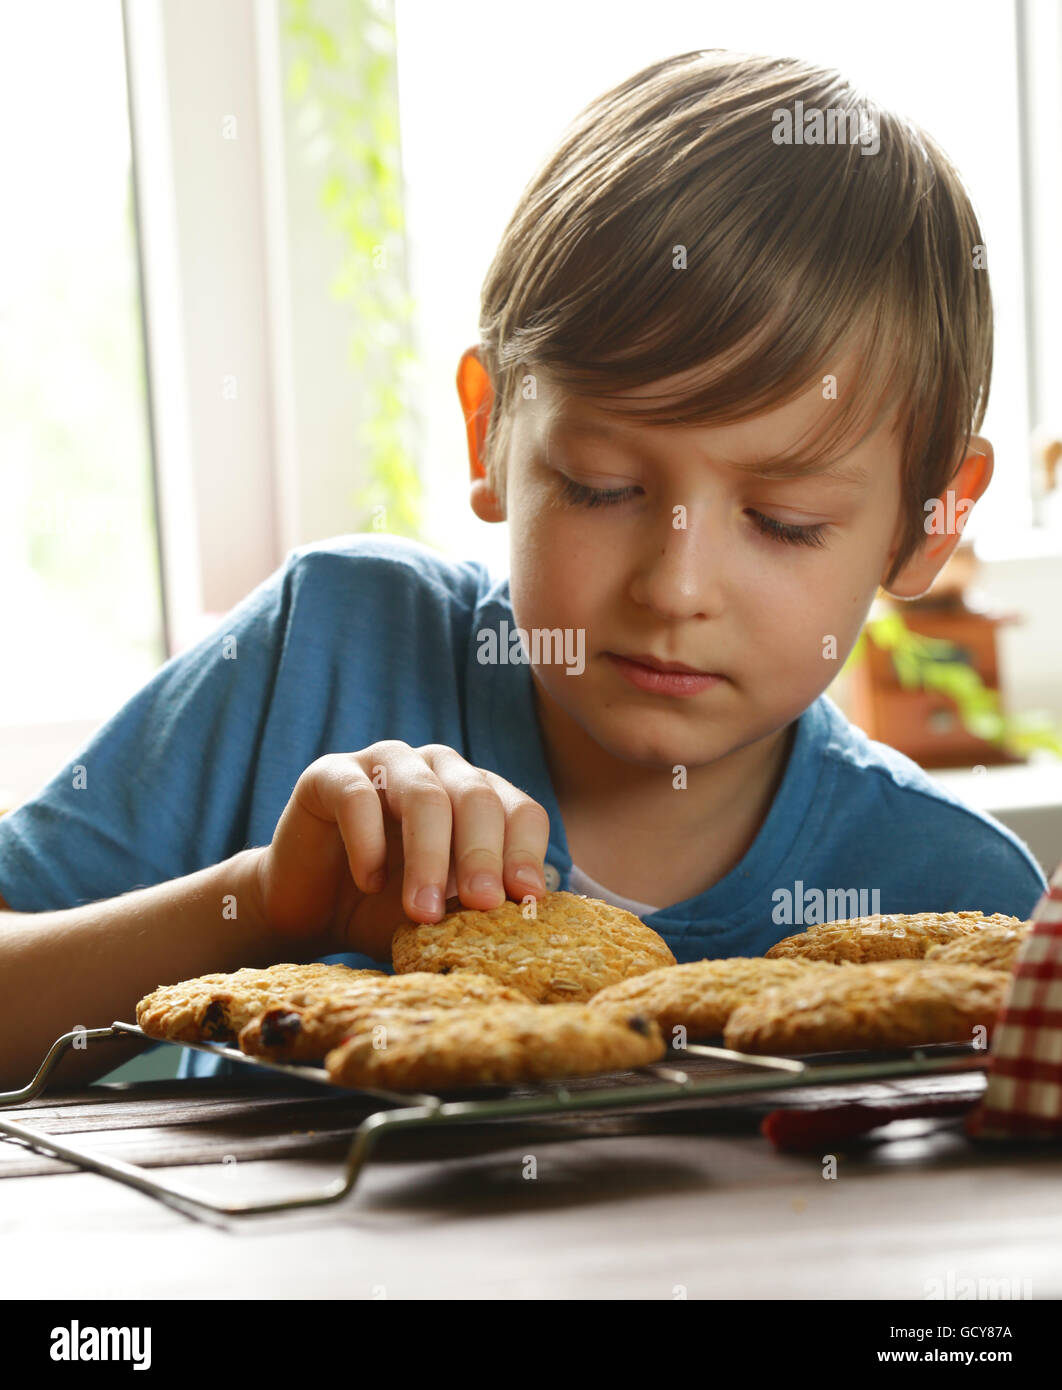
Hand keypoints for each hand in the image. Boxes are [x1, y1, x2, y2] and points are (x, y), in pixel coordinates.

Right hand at [251, 741, 551, 961]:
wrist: (309, 910)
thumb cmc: (385, 909)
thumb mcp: (442, 916)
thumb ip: (475, 911)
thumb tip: (524, 920)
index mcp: (476, 796)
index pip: (519, 811)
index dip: (526, 853)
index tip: (526, 899)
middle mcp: (438, 769)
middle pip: (476, 797)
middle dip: (482, 856)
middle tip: (482, 905)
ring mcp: (385, 763)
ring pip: (423, 795)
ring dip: (429, 856)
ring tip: (424, 912)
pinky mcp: (331, 774)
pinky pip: (358, 796)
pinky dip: (367, 842)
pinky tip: (367, 882)